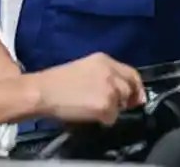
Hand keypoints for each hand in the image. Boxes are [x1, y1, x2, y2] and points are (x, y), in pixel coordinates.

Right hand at [22, 52, 145, 124]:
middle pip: (129, 89)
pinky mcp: (105, 105)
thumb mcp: (84, 68)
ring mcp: (109, 88)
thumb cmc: (57, 81)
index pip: (131, 73)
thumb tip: (121, 91)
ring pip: (121, 104)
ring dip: (112, 109)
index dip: (136, 87)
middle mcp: (110, 72)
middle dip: (123, 100)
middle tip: (109, 106)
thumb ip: (105, 75)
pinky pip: (112, 117)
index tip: (136, 97)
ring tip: (93, 108)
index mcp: (104, 59)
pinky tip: (88, 114)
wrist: (43, 91)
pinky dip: (104, 119)